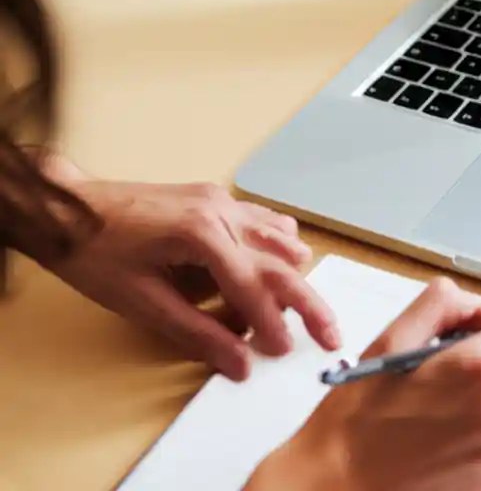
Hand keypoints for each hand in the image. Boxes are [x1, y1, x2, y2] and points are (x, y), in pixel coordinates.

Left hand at [45, 174, 339, 380]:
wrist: (69, 209)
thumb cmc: (95, 252)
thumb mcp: (141, 303)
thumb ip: (197, 333)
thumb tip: (237, 362)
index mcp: (201, 234)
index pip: (253, 286)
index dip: (270, 324)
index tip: (282, 352)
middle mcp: (221, 212)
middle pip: (282, 262)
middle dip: (307, 304)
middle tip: (328, 336)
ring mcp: (223, 202)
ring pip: (281, 240)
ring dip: (291, 277)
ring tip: (296, 311)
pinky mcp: (218, 200)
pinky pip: (265, 223)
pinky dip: (276, 249)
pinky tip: (271, 270)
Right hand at [248, 279, 480, 490]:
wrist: (336, 490)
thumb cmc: (354, 423)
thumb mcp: (390, 342)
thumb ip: (441, 306)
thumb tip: (471, 301)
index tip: (476, 328)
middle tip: (433, 371)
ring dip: (472, 397)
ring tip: (423, 408)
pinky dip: (466, 430)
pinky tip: (428, 436)